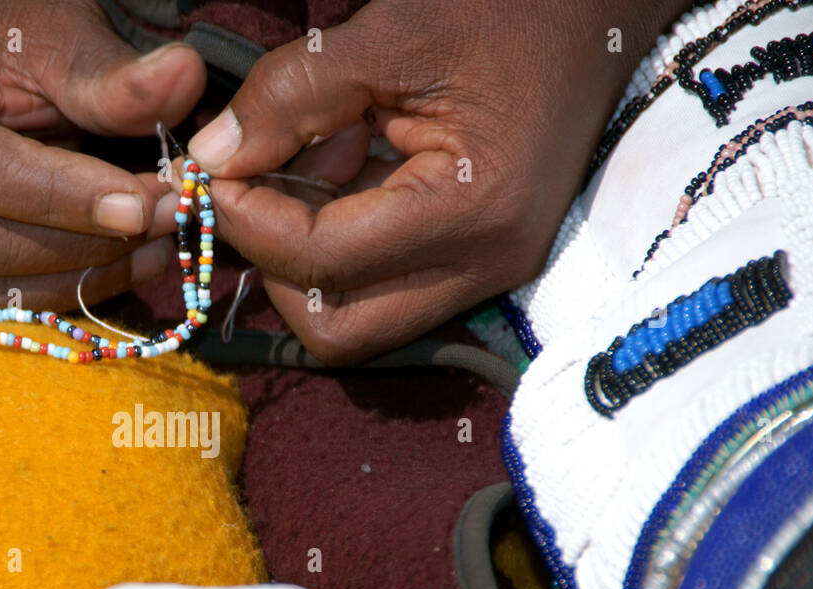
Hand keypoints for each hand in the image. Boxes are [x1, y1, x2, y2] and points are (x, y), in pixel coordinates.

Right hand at [0, 0, 206, 312]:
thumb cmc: (4, 40)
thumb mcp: (57, 34)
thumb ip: (110, 75)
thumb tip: (181, 80)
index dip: (58, 198)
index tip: (142, 204)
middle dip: (77, 247)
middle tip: (162, 223)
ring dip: (72, 286)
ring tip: (151, 252)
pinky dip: (44, 307)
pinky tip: (104, 278)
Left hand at [188, 0, 695, 363]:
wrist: (603, 2)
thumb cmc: (511, 2)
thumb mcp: (392, 30)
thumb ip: (291, 96)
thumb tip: (210, 158)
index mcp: (470, 212)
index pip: (322, 263)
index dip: (249, 220)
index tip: (213, 169)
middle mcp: (485, 265)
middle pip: (340, 332)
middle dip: (275, 269)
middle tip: (253, 190)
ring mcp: (488, 270)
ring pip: (360, 319)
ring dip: (306, 258)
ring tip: (311, 161)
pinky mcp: (480, 258)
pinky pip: (385, 284)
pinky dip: (340, 242)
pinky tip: (343, 164)